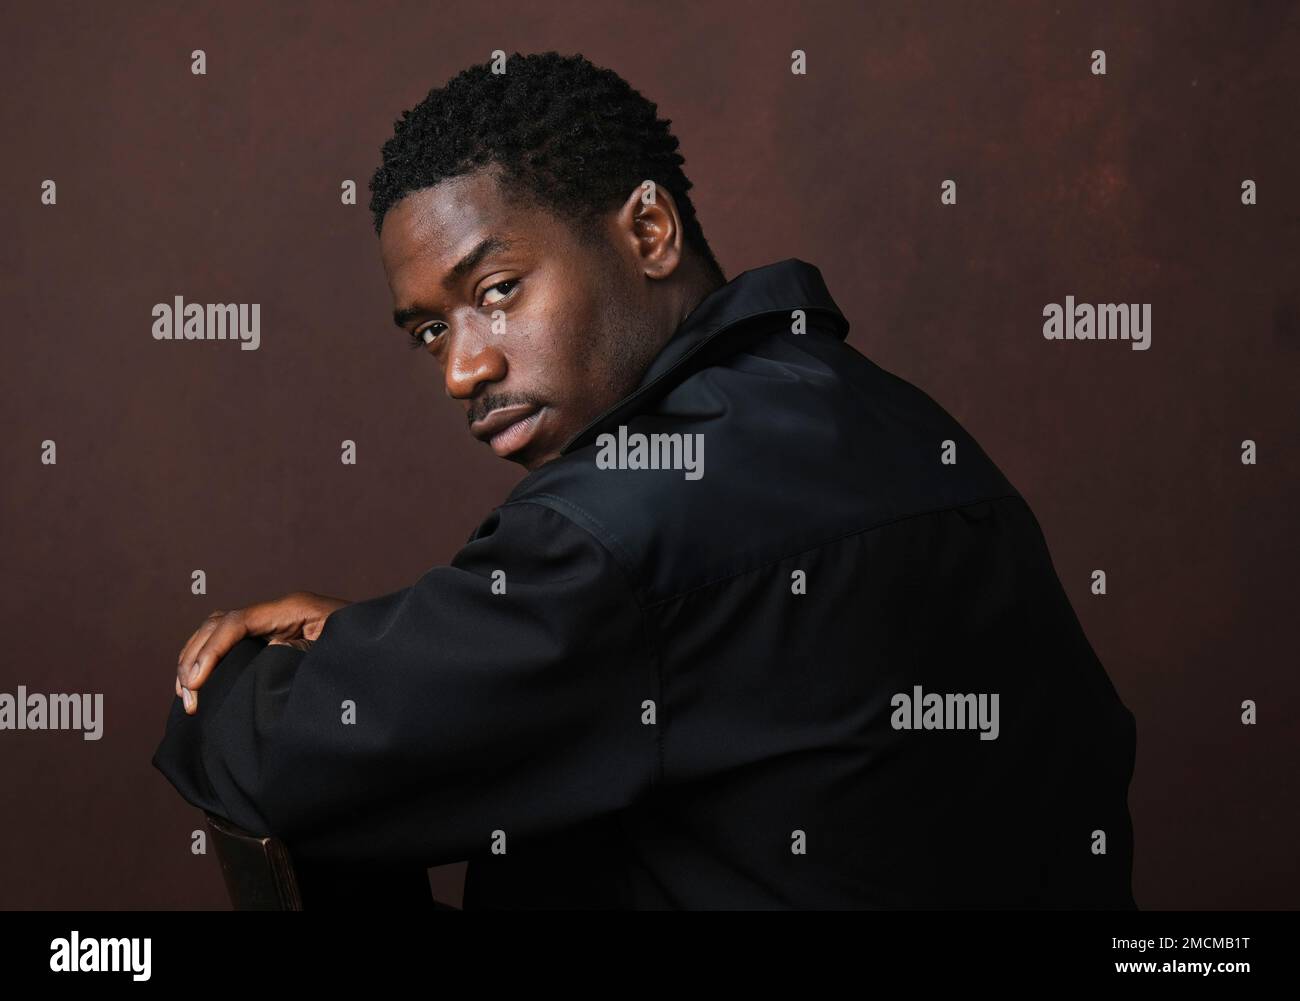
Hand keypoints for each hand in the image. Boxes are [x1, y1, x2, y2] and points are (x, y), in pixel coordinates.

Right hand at [174, 591, 349, 713]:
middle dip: (195, 658)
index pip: (236, 622)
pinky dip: (210, 660)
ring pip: (218, 631)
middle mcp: (279, 611)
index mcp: (293, 609)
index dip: (211, 651)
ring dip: (196, 659)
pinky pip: (232, 643)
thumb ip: (304, 653)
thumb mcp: (338, 653)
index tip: (196, 684)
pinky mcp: (275, 638)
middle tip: (187, 698)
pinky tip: (200, 686)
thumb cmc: (366, 652)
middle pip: (218, 623)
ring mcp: (275, 623)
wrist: (390, 650)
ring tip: (186, 697)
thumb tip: (269, 654)